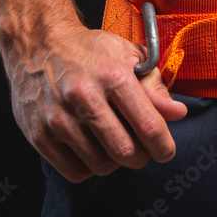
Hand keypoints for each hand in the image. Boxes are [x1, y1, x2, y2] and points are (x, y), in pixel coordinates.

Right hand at [4, 21, 187, 182]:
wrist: (38, 45)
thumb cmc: (90, 51)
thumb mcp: (128, 57)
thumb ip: (155, 87)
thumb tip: (177, 113)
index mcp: (113, 76)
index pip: (148, 125)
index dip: (163, 146)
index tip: (165, 151)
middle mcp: (84, 98)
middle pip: (126, 152)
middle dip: (141, 157)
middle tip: (140, 150)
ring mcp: (59, 118)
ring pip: (101, 165)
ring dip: (114, 162)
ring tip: (112, 144)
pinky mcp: (39, 135)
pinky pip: (75, 172)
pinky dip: (89, 168)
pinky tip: (91, 149)